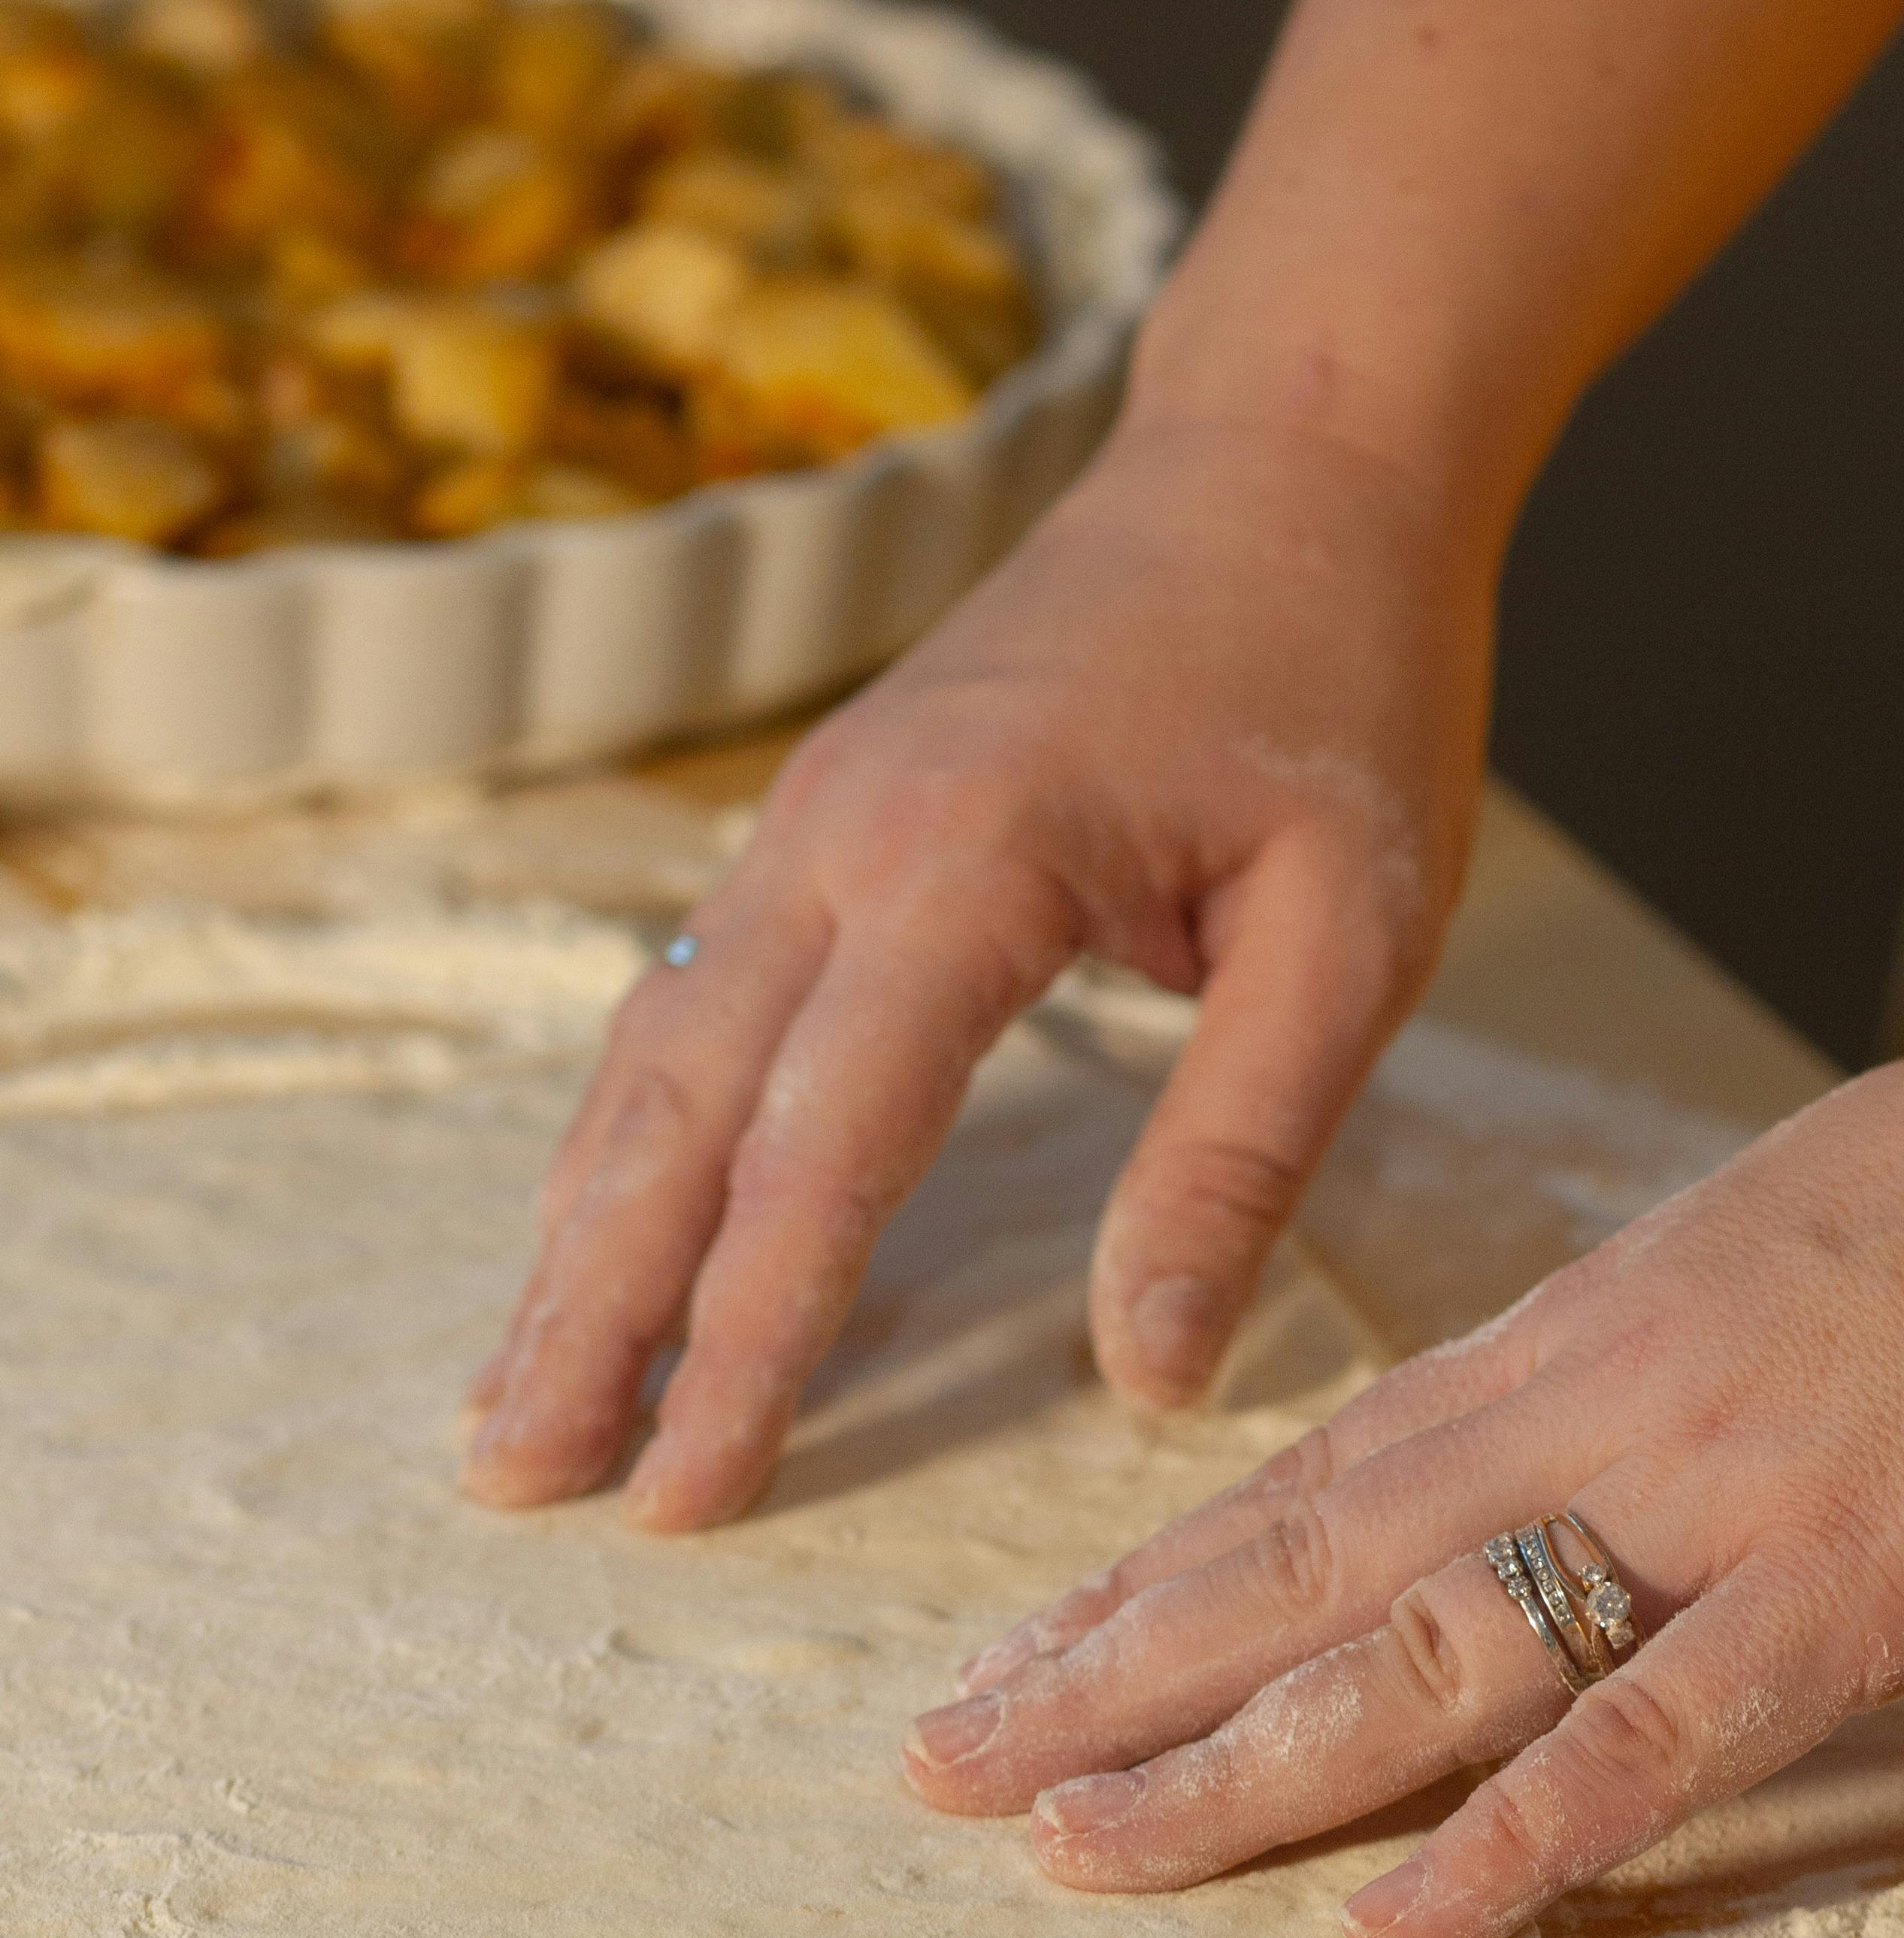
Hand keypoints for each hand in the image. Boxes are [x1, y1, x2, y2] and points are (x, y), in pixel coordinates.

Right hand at [460, 408, 1488, 1528]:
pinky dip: (631, 1136)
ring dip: (578, 1232)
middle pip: (678, 1110)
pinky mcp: (825, 819)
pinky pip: (691, 997)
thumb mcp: (1353, 928)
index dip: (754, 1334)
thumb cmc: (1343, 678)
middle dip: (595, 1310)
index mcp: (969, 859)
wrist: (1291, 448)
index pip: (826, 1147)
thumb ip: (1242, 1148)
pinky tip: (599, 1233)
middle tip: (522, 1481)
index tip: (697, 1490)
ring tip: (516, 1400)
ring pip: (652, 1054)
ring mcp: (811, 816)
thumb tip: (1153, 1372)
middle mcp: (841, 835)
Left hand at [903, 926, 1903, 1937]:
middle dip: (1112, 1674)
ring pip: (1423, 1643)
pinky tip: (1387, 1922)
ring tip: (1069, 1853)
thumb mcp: (1779, 1241)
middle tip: (942, 1769)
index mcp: (1593, 1324)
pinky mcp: (1865, 1584)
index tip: (1020, 1656)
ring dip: (1233, 1760)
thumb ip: (1654, 1361)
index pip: (1322, 1471)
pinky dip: (1514, 1835)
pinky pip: (1656, 1730)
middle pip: (1308, 1559)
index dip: (1153, 1579)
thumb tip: (1569, 1445)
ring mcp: (1726, 1495)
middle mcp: (1609, 1402)